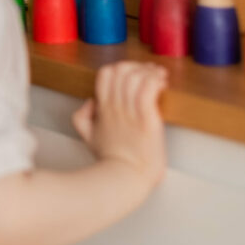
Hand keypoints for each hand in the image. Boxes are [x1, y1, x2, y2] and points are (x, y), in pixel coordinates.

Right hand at [72, 61, 167, 188]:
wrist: (126, 178)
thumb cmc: (112, 160)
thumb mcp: (87, 136)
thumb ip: (82, 116)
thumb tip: (91, 101)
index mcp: (103, 108)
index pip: (106, 73)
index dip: (121, 68)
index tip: (135, 75)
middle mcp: (115, 106)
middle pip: (122, 69)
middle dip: (138, 66)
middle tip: (151, 73)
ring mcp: (131, 112)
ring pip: (136, 75)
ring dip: (150, 72)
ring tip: (160, 78)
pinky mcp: (147, 118)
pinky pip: (149, 88)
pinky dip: (156, 81)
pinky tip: (163, 85)